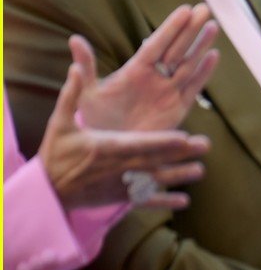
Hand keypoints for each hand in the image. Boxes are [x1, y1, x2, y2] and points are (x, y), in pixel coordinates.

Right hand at [39, 58, 210, 211]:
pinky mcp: (119, 198)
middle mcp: (117, 167)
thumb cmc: (55, 153)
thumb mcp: (59, 122)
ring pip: (154, 180)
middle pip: (154, 159)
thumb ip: (71, 95)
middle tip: (205, 145)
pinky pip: (145, 201)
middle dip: (180, 154)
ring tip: (200, 171)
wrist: (45, 190)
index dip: (161, 141)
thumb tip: (76, 66)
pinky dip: (164, 202)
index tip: (183, 137)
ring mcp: (120, 185)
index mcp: (105, 147)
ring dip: (178, 176)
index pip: (139, 143)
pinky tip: (183, 202)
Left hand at [76, 4, 219, 132]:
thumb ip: (86, 66)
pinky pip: (194, 87)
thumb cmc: (94, 121)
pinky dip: (204, 73)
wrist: (106, 150)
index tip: (184, 9)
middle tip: (203, 9)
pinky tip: (214, 56)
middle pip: (176, 49)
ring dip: (201, 46)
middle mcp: (154, 78)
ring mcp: (167, 92)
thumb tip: (74, 39)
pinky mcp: (177, 108)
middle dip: (190, 30)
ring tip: (212, 26)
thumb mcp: (87, 93)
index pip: (156, 44)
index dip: (170, 28)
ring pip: (188, 64)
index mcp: (135, 71)